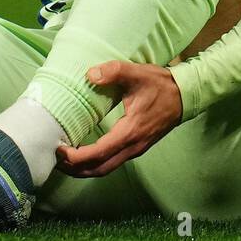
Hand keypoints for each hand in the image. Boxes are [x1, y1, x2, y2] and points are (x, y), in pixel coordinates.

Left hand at [55, 60, 181, 177]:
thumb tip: (90, 75)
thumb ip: (114, 72)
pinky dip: (95, 164)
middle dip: (76, 168)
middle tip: (55, 159)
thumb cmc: (161, 85)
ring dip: (84, 169)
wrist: (185, 96)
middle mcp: (133, 147)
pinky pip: (112, 163)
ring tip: (65, 161)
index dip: (77, 156)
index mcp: (130, 132)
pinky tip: (84, 155)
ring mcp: (136, 150)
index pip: (99, 153)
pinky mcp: (137, 148)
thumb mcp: (137, 73)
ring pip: (106, 168)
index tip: (59, 150)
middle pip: (100, 169)